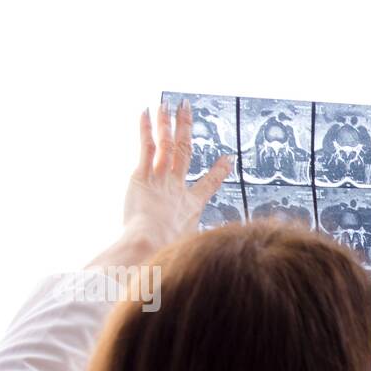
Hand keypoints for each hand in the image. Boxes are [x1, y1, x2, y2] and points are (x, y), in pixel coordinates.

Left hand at [124, 99, 233, 249]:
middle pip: (185, 151)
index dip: (220, 170)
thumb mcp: (184, 251)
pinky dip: (146, 130)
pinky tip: (146, 112)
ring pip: (167, 145)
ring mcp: (161, 180)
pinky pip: (146, 148)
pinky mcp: (142, 176)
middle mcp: (178, 188)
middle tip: (187, 108)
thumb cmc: (164, 253)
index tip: (228, 158)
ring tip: (167, 104)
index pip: (209, 184)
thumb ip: (188, 251)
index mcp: (192, 206)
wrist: (150, 245)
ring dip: (167, 123)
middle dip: (186, 128)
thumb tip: (190, 267)